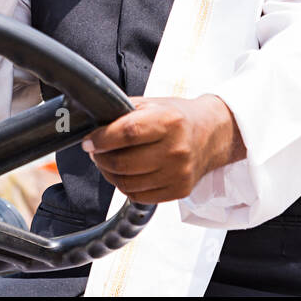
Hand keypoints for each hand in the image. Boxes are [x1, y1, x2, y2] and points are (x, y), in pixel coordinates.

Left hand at [81, 95, 245, 203]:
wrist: (211, 134)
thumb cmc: (178, 117)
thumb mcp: (152, 104)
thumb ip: (123, 112)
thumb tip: (91, 124)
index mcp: (169, 121)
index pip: (126, 133)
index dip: (101, 139)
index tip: (89, 141)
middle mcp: (176, 149)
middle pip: (123, 163)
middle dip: (100, 158)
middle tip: (96, 151)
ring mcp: (179, 173)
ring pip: (127, 183)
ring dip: (109, 174)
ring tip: (110, 161)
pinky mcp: (179, 190)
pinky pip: (139, 196)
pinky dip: (125, 186)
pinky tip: (126, 173)